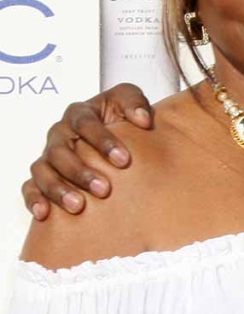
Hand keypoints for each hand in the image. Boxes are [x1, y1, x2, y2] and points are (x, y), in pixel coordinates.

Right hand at [22, 83, 152, 219]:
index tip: (123, 160)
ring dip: (58, 189)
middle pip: (60, 151)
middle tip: (104, 189)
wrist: (115, 135)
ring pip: (43, 171)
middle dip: (81, 171)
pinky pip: (30, 187)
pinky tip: (45, 214)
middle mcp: (59, 134)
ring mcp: (48, 156)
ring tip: (78, 206)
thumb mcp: (128, 100)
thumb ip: (135, 103)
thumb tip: (143, 120)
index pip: (85, 123)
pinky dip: (34, 200)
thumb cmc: (119, 117)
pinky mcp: (40, 176)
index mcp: (79, 114)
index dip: (102, 141)